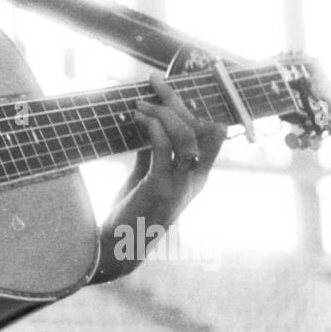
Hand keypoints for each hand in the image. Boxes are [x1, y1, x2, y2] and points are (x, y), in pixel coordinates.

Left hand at [95, 71, 225, 281]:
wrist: (118, 247)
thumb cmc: (132, 211)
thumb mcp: (147, 176)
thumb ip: (153, 152)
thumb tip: (149, 123)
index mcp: (198, 176)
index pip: (212, 134)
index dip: (193, 106)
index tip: (168, 85)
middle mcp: (196, 180)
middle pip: (203, 129)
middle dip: (178, 102)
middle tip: (153, 84)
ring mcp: (181, 185)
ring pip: (187, 136)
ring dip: (163, 113)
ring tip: (139, 105)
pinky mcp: (159, 189)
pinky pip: (164, 149)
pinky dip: (153, 128)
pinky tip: (138, 119)